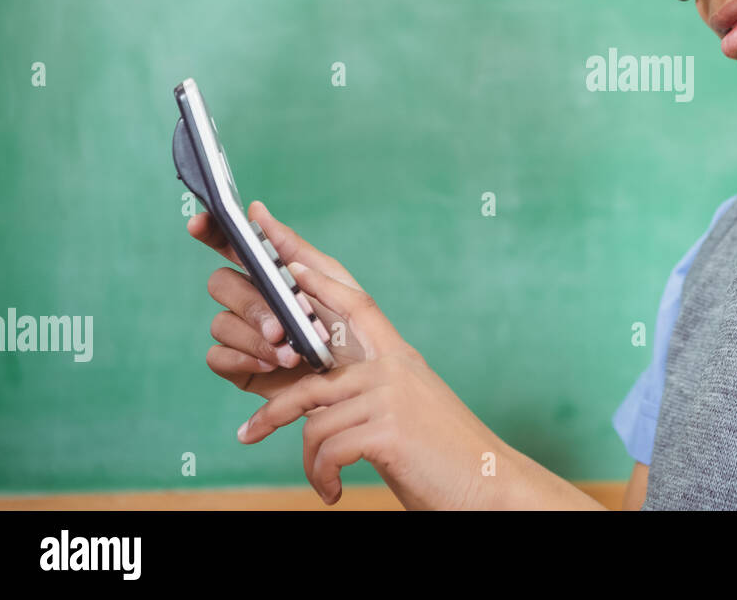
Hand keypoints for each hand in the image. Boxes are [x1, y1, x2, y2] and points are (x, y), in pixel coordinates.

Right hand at [191, 200, 367, 399]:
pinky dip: (243, 360)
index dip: (211, 230)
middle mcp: (252, 299)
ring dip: (256, 339)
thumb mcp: (332, 283)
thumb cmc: (353, 330)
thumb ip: (292, 248)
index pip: (232, 244)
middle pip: (221, 284)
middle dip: (251, 305)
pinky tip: (272, 366)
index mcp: (274, 273)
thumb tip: (256, 210)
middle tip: (281, 328)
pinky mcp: (239, 366)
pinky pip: (216, 357)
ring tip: (291, 354)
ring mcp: (243, 333)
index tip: (199, 224)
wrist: (362, 385)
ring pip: (220, 323)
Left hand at [235, 261, 512, 509]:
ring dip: (305, 459)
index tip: (280, 245)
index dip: (314, 271)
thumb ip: (370, 395)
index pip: (352, 299)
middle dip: (270, 383)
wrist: (490, 489)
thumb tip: (321, 396)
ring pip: (310, 412)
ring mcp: (391, 394)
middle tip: (246, 433)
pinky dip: (322, 475)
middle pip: (310, 356)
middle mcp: (395, 365)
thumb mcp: (406, 415)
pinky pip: (326, 446)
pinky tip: (333, 491)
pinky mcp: (387, 429)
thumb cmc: (443, 457)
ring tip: (315, 482)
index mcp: (399, 357)